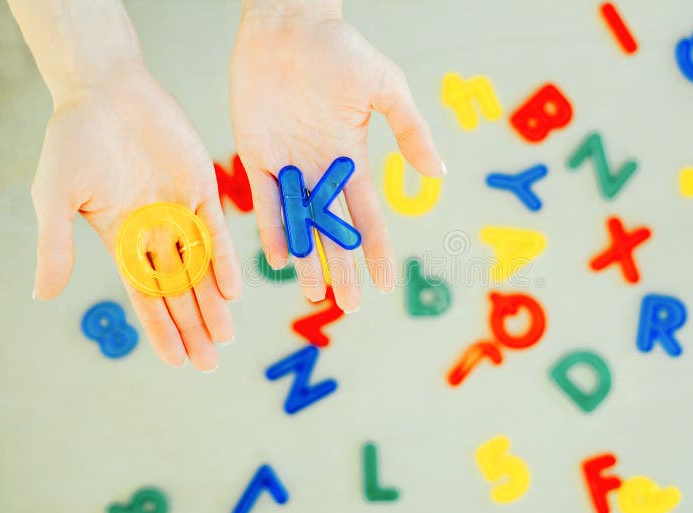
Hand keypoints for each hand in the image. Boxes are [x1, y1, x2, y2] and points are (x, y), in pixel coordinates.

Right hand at [32, 63, 240, 370]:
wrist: (105, 89)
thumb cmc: (73, 140)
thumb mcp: (56, 197)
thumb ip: (56, 246)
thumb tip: (42, 296)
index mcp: (122, 239)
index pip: (145, 294)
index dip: (161, 328)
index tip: (177, 359)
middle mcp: (155, 232)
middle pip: (178, 289)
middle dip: (193, 325)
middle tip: (210, 361)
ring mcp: (181, 211)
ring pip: (201, 267)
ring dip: (213, 302)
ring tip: (227, 336)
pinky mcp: (204, 188)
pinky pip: (216, 231)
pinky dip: (224, 259)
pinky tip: (233, 289)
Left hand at [230, 3, 443, 311]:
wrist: (288, 25)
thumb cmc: (340, 50)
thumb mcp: (386, 88)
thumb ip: (410, 130)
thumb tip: (437, 174)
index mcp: (352, 158)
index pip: (369, 214)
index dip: (378, 249)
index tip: (385, 282)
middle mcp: (321, 169)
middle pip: (334, 229)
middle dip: (343, 267)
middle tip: (349, 305)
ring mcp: (288, 166)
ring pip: (299, 223)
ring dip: (307, 258)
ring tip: (312, 294)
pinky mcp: (255, 155)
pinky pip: (263, 201)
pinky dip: (270, 229)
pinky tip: (277, 259)